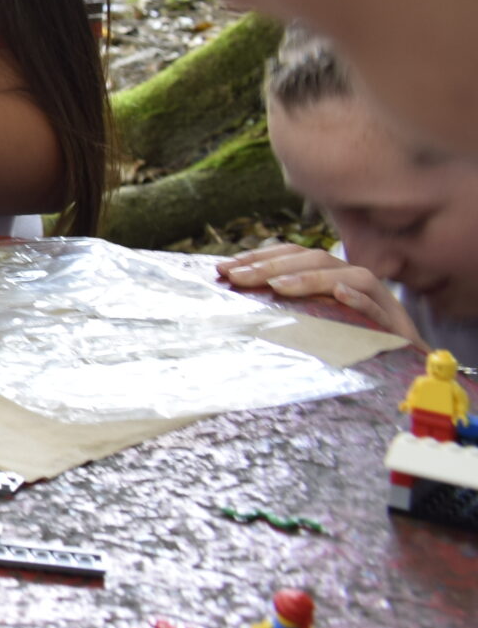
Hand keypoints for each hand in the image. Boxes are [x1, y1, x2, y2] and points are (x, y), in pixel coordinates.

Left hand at [220, 243, 418, 339]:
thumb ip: (283, 309)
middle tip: (237, 277)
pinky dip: (359, 300)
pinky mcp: (397, 325)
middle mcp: (355, 282)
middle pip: (316, 260)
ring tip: (277, 287)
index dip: (261, 256)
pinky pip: (380, 308)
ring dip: (312, 278)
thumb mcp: (309, 326)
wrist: (401, 372)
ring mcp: (379, 301)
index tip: (225, 268)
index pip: (295, 255)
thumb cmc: (346, 348)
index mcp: (331, 278)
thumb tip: (234, 301)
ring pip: (352, 276)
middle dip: (274, 265)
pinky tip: (339, 296)